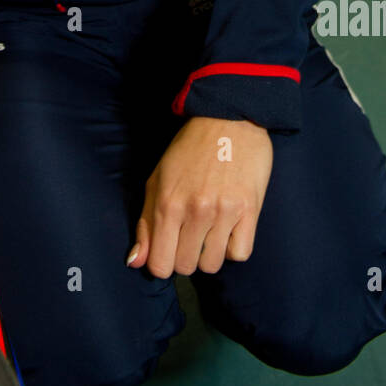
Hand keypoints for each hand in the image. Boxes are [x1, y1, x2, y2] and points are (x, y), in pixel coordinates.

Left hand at [126, 116, 272, 276]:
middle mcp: (195, 210)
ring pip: (212, 264)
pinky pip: (239, 254)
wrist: (228, 118)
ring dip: (208, 254)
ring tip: (208, 232)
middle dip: (184, 258)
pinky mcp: (250, 209)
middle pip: (186, 267)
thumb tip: (135, 262)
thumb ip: (145, 223)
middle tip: (189, 236)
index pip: (159, 265)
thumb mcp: (157, 179)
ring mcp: (224, 211)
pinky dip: (232, 248)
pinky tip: (228, 230)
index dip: (161, 264)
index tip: (168, 250)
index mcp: (167, 203)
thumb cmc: (189, 149)